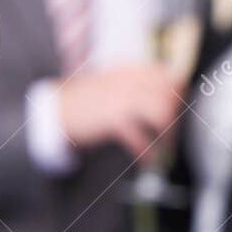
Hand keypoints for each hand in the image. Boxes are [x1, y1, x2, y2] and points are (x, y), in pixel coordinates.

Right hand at [57, 64, 182, 162]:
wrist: (52, 113)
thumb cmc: (85, 103)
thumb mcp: (114, 86)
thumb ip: (138, 88)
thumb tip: (169, 103)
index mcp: (131, 71)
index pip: (170, 77)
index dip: (179, 96)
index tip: (178, 113)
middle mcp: (130, 81)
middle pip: (171, 95)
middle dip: (176, 117)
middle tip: (172, 136)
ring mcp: (122, 98)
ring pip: (162, 112)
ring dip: (166, 135)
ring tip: (163, 149)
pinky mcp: (113, 119)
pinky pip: (141, 136)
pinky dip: (147, 151)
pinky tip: (147, 160)